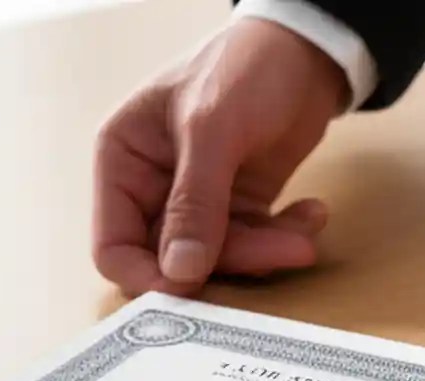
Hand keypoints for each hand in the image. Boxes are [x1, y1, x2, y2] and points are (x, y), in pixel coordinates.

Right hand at [92, 19, 347, 294]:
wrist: (305, 49)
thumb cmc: (244, 65)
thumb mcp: (213, 127)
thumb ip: (194, 202)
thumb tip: (179, 273)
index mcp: (124, 162)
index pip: (113, 247)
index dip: (147, 277)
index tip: (191, 287)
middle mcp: (153, 188)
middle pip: (172, 262)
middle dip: (227, 262)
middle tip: (282, 251)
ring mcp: (198, 202)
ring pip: (219, 260)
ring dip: (265, 252)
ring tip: (306, 231)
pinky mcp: (239, 208)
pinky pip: (253, 245)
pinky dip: (282, 238)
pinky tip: (311, 213)